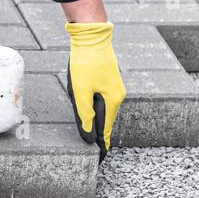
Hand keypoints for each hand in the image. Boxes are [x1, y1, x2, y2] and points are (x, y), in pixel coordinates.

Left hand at [66, 22, 125, 157]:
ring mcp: (114, 88)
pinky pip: (100, 100)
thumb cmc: (86, 64)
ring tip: (88, 134)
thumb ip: (85, 116)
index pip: (105, 131)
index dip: (101, 146)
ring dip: (93, 121)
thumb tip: (89, 137)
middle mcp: (117, 96)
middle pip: (104, 122)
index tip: (100, 160)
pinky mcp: (108, 81)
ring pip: (102, 111)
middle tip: (94, 153)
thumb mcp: (81, 92)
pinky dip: (93, 108)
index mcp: (112, 101)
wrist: (92, 37)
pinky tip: (86, 110)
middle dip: (96, 135)